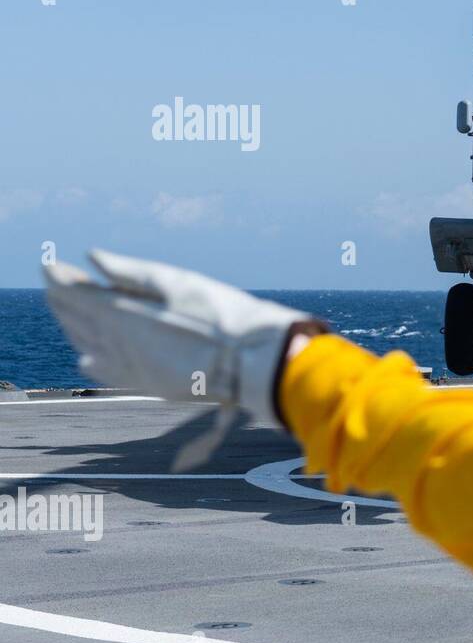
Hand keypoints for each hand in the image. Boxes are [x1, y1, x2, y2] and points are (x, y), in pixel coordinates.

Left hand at [43, 250, 323, 426]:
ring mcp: (130, 368)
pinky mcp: (147, 385)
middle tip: (56, 284)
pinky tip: (86, 357)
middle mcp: (118, 344)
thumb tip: (93, 258)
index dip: (60, 278)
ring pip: (86, 344)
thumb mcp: (177, 281)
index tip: (51, 265)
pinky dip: (90, 358)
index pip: (75, 293)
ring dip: (73, 326)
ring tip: (67, 312)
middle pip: (76, 319)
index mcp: (121, 314)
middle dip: (63, 300)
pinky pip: (105, 371)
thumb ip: (131, 272)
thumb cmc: (221, 314)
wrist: (252, 359)